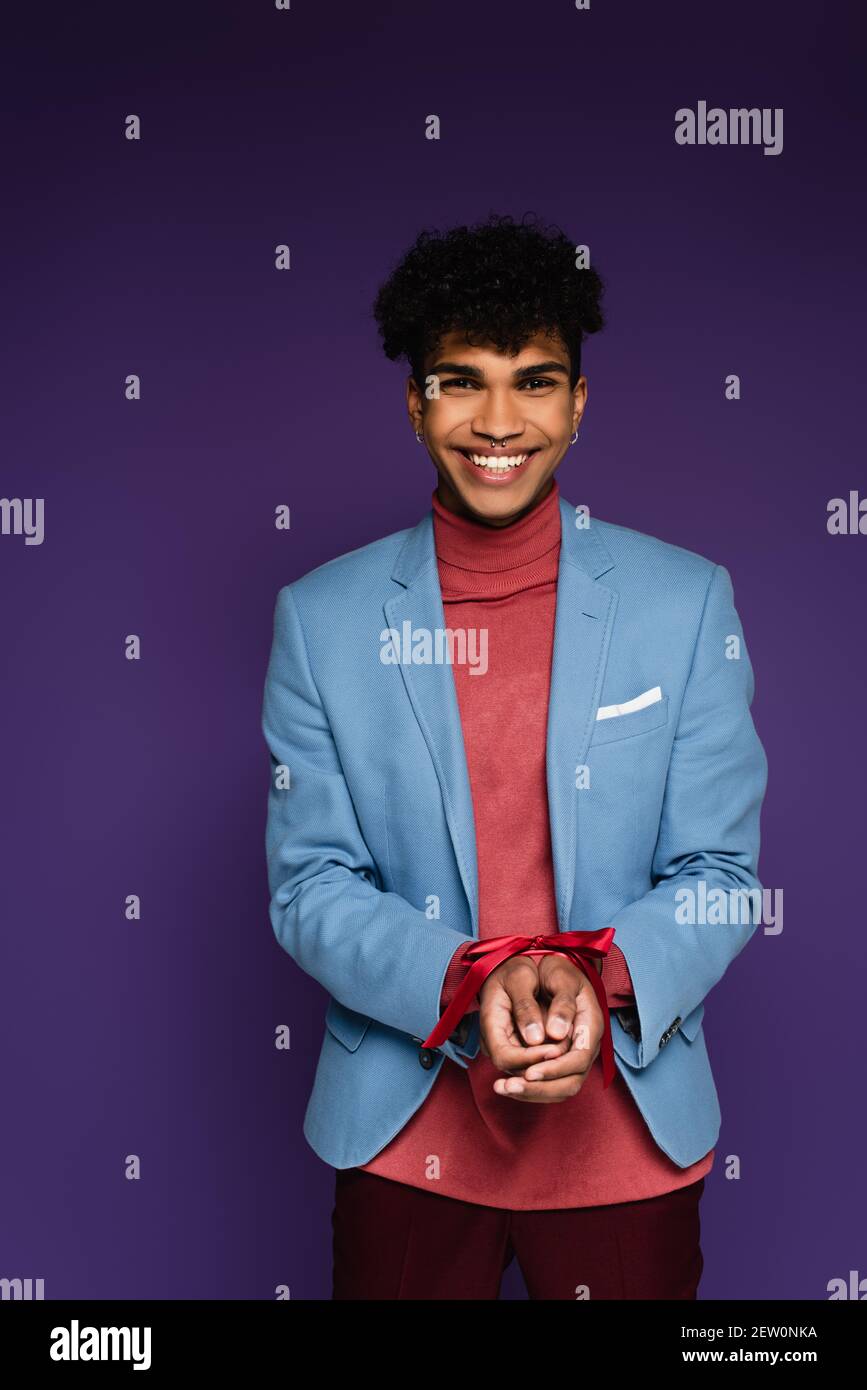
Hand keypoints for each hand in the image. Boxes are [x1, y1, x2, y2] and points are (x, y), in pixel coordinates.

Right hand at [478, 954, 570, 1077]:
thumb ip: (527, 1007)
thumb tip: (535, 1038)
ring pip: (527, 1073)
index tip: (555, 1050)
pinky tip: (566, 1048)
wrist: (511, 967)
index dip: (531, 1059)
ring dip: (550, 1067)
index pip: (505, 1058)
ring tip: (569, 1047)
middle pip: (516, 1072)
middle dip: (544, 1068)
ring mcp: (505, 1048)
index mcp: (489, 1023)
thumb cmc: (515, 969)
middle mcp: (494, 1042)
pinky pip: (533, 1066)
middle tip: (568, 1051)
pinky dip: (550, 1063)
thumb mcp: (520, 978)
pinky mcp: (518, 1050)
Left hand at [485, 954, 604, 1103]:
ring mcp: (574, 1055)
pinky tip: (507, 1084)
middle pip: (571, 1083)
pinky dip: (530, 1088)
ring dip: (533, 1093)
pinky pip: (549, 1083)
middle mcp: (585, 1046)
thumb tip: (556, 1034)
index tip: (529, 1071)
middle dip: (541, 1089)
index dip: (554, 1070)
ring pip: (560, 1088)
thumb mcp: (561, 978)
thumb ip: (562, 1005)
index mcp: (591, 1026)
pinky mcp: (558, 1060)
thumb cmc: (559, 970)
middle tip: (510, 1086)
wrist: (556, 968)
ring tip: (503, 1088)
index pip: (578, 1060)